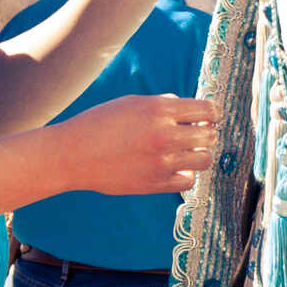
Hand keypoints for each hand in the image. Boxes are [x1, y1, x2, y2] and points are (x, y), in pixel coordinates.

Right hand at [66, 93, 219, 194]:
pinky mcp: (155, 184)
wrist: (72, 155)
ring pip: (204, 159)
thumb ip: (163, 103)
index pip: (207, 110)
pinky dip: (187, 174)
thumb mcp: (132, 103)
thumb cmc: (99, 123)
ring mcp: (162, 162)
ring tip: (188, 150)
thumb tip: (186, 107)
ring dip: (200, 153)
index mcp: (159, 110)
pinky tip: (177, 167)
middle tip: (200, 132)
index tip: (212, 116)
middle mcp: (165, 135)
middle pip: (209, 135)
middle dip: (208, 132)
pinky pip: (188, 181)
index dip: (213, 113)